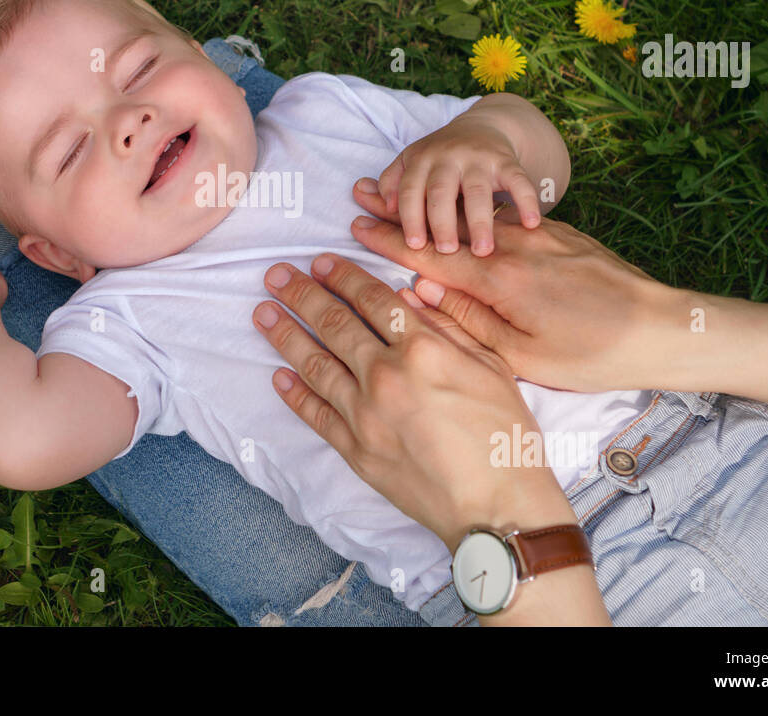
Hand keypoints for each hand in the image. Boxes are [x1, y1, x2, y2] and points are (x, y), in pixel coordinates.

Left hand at [251, 254, 572, 553]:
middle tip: (274, 275)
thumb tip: (411, 295)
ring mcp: (364, 414)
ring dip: (285, 335)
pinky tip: (278, 374)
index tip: (320, 261)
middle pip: (334, 324)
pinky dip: (294, 393)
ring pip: (314, 364)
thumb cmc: (505, 436)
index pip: (372, 300)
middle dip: (301, 294)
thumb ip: (449, 327)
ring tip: (263, 312)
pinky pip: (316, 414)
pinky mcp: (355, 450)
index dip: (343, 276)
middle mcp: (385, 375)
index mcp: (422, 349)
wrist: (495, 507)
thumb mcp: (491, 368)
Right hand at [347, 189, 682, 392]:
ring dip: (435, 209)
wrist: (664, 326)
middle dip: (399, 211)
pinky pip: (504, 221)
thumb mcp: (521, 354)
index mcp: (499, 278)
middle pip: (443, 225)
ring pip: (472, 218)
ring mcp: (538, 235)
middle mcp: (514, 246)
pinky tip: (460, 214)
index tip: (354, 228)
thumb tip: (422, 289)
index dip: (387, 242)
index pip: (428, 255)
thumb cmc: (592, 354)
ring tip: (403, 196)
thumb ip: (467, 319)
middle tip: (360, 194)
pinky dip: (473, 216)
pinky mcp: (560, 234)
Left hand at [372, 119, 542, 256]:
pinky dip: (527, 201)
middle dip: (441, 223)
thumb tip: (373, 203)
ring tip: (482, 251)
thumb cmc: (440, 157)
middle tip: (445, 253)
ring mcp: (479, 158)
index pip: (410, 190)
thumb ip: (392, 183)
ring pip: (477, 191)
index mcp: (420, 160)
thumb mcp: (411, 163)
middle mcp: (447, 156)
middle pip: (441, 192)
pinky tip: (532, 224)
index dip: (410, 217)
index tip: (414, 246)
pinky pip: (519, 181)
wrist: (483, 125)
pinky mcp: (507, 161)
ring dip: (479, 221)